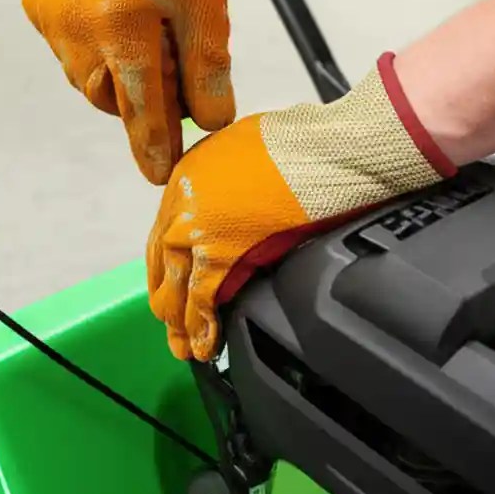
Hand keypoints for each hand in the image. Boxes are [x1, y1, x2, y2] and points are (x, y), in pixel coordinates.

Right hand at [22, 0, 233, 184]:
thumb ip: (207, 65)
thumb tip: (211, 119)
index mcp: (121, 31)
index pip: (141, 113)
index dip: (153, 148)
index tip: (160, 176)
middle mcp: (75, 30)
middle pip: (108, 99)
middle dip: (137, 102)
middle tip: (170, 81)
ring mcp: (49, 16)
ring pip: (82, 73)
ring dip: (113, 71)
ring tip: (143, 34)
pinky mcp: (35, 0)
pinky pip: (64, 42)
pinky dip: (91, 41)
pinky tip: (113, 9)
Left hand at [146, 54, 455, 359]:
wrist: (331, 150)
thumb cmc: (308, 146)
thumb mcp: (251, 152)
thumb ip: (229, 182)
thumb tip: (234, 206)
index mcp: (190, 172)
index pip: (166, 229)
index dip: (166, 263)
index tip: (169, 284)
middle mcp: (183, 198)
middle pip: (163, 259)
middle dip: (167, 296)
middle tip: (170, 325)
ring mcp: (197, 227)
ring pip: (178, 283)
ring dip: (181, 320)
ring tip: (185, 347)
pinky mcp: (219, 253)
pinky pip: (202, 298)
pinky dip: (203, 326)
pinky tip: (205, 345)